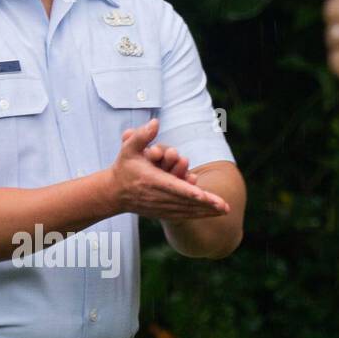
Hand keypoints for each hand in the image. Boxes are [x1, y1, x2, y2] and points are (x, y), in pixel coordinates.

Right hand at [105, 119, 228, 219]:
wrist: (113, 192)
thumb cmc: (124, 167)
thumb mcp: (128, 149)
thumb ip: (142, 136)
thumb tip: (156, 121)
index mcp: (152, 180)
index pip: (175, 187)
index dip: (191, 192)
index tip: (206, 197)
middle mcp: (157, 196)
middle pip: (185, 202)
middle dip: (206, 205)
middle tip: (225, 207)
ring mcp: (159, 207)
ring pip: (186, 211)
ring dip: (206, 211)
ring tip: (224, 210)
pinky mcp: (161, 213)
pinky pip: (182, 216)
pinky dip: (197, 215)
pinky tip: (211, 214)